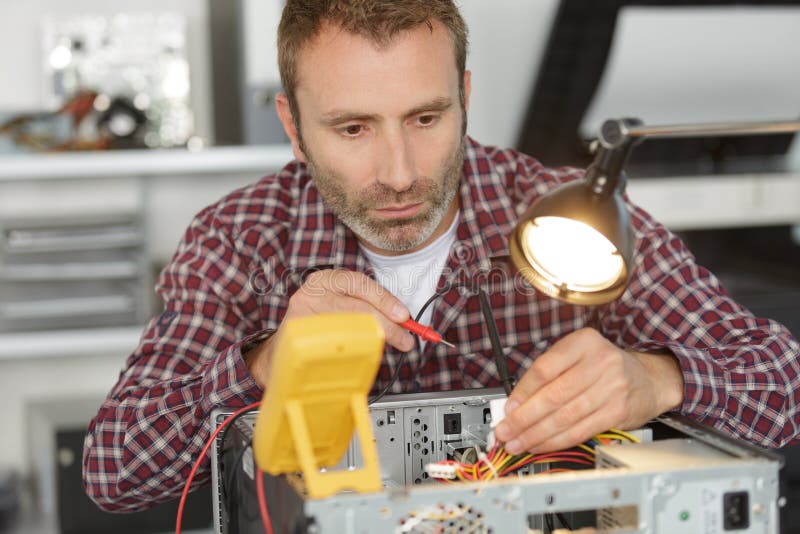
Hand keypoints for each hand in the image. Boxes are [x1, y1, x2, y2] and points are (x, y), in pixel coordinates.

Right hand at [244, 269, 413, 386]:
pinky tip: (358, 357)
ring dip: (371, 341)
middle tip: (403, 339)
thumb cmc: (320, 324)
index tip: (403, 315)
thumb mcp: (343, 305)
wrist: (284, 348)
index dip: (385, 299)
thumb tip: (403, 320)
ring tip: (384, 348)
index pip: (360, 283)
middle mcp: (312, 291)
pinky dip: (348, 353)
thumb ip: (370, 309)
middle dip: (385, 324)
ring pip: (344, 326)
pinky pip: (328, 345)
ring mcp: (301, 313)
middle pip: (355, 306)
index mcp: (327, 279)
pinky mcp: (295, 336)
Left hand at [493, 328, 683, 453]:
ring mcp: (612, 387)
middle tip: (505, 431)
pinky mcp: (618, 412)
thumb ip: (548, 374)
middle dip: (524, 418)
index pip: (545, 368)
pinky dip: (556, 441)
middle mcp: (601, 361)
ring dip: (536, 434)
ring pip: (565, 416)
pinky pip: (580, 430)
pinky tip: (541, 444)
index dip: (522, 392)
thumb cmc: (603, 367)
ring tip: (517, 442)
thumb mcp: (577, 356)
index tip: (507, 408)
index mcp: (584, 341)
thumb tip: (515, 403)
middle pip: (553, 395)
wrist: (648, 379)